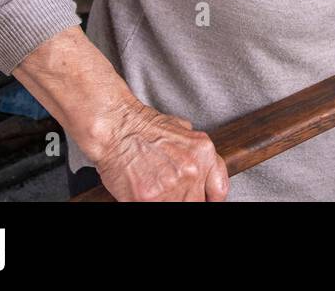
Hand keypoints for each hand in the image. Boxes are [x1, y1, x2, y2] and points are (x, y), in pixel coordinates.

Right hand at [93, 96, 228, 201]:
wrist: (115, 125)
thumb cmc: (142, 126)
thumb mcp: (183, 130)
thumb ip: (196, 153)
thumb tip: (200, 170)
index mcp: (203, 153)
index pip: (218, 191)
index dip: (208, 198)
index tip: (202, 199)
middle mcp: (192, 170)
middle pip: (196, 202)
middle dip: (183, 198)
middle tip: (170, 190)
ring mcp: (171, 186)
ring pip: (176, 206)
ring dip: (165, 200)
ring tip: (154, 187)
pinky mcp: (148, 198)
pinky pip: (154, 208)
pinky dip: (148, 202)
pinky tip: (143, 192)